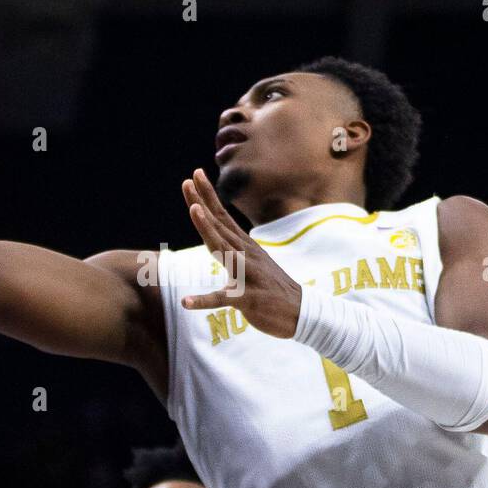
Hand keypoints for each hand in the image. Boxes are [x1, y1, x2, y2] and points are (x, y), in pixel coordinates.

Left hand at [180, 168, 302, 337]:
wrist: (302, 312)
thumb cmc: (272, 287)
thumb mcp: (253, 261)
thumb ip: (234, 248)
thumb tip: (218, 233)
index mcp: (245, 247)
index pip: (223, 217)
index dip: (208, 197)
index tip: (195, 175)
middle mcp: (246, 255)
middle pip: (220, 226)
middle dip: (202, 203)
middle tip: (187, 180)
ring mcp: (248, 276)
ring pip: (224, 251)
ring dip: (208, 230)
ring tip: (193, 211)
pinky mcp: (248, 299)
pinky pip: (223, 299)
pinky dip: (204, 300)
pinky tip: (186, 302)